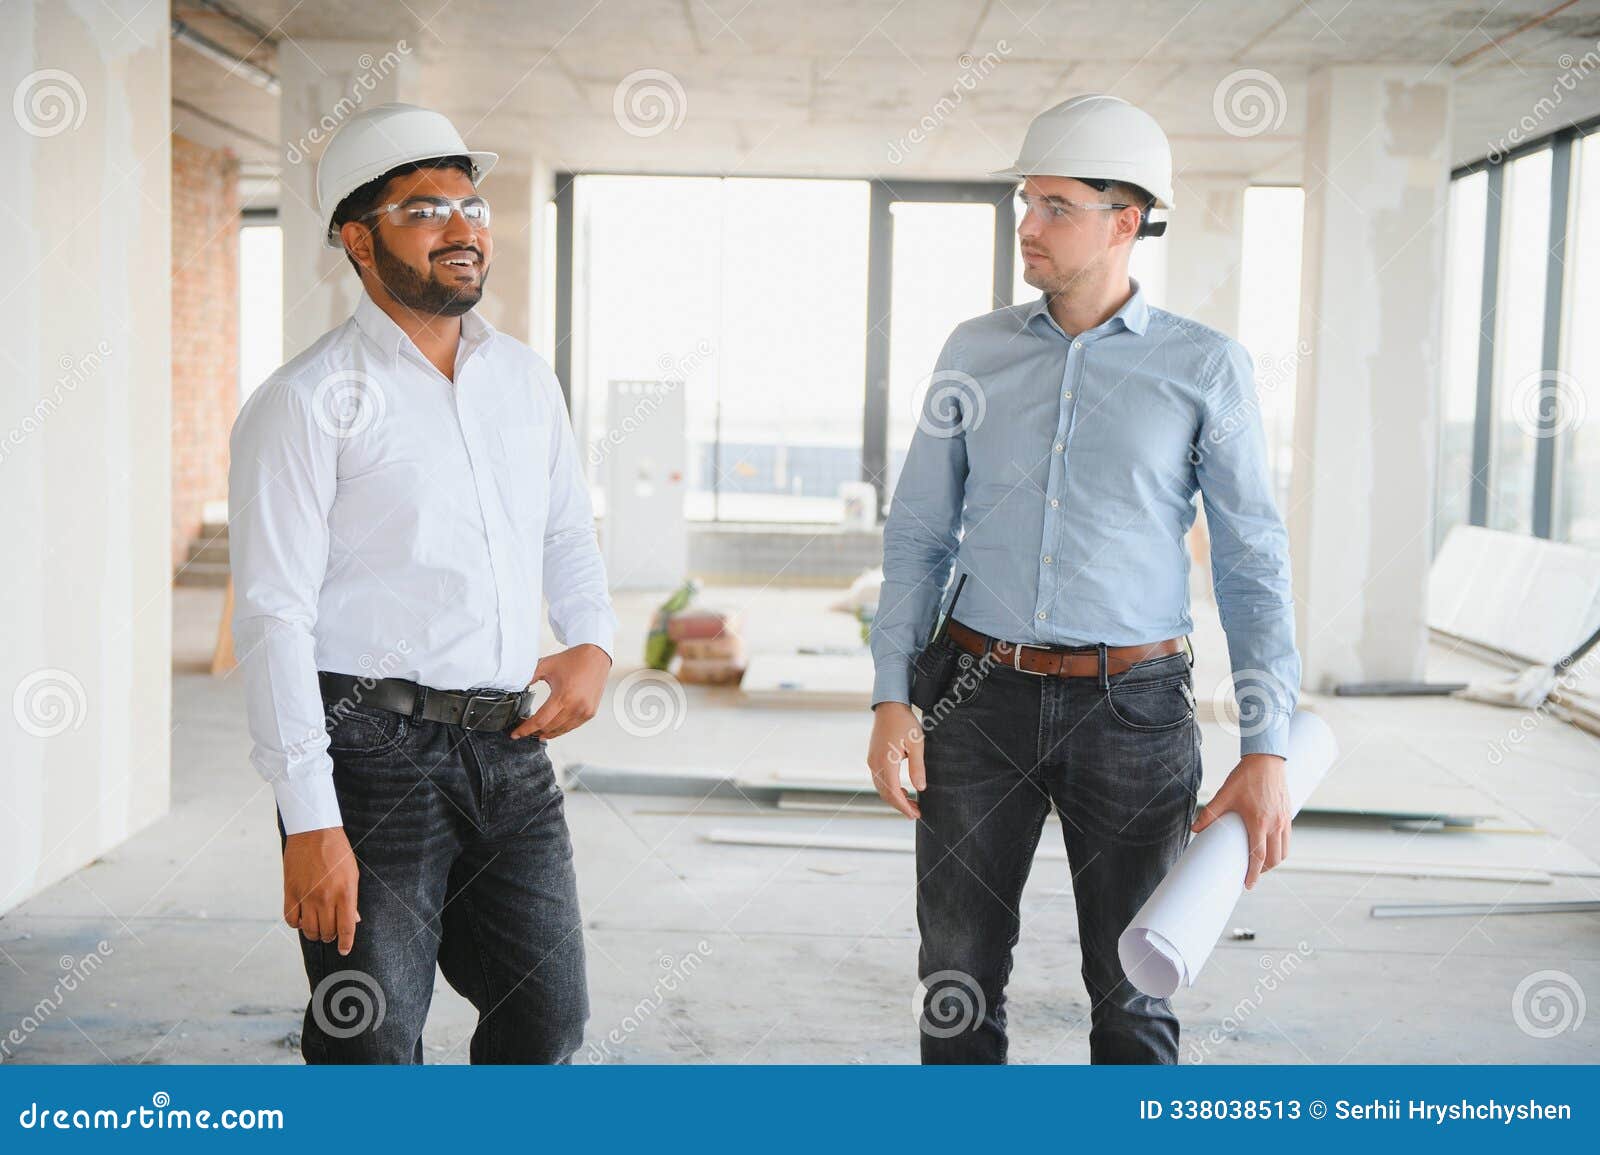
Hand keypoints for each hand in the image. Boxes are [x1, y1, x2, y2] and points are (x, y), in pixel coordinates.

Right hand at [283, 827, 359, 953]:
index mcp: (345, 893)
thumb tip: (354, 921)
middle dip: (330, 936)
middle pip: (327, 931)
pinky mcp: (290, 892)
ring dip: (314, 933)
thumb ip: (352, 899)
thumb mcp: (352, 873)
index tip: (344, 950)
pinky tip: (302, 919)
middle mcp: (326, 898)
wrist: (314, 831)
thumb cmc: (337, 851)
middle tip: (330, 932)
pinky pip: (291, 919)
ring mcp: (307, 896)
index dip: (345, 943)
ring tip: (317, 927)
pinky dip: (296, 924)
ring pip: (309, 929)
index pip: (346, 928)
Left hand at [510, 643, 612, 739]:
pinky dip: (560, 729)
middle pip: (549, 728)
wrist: (595, 656)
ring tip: (536, 733)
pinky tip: (552, 729)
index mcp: (564, 695)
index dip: (526, 729)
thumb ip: (529, 677)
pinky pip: (571, 727)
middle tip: (523, 730)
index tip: (516, 733)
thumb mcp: (546, 665)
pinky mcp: (590, 713)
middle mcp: (576, 706)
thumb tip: (515, 687)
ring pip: (560, 731)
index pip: (540, 720)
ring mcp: (584, 711)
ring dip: (547, 733)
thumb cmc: (573, 660)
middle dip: (534, 731)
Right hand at [866, 701, 924, 819]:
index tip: (915, 814)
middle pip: (885, 793)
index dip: (904, 806)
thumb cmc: (905, 722)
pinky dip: (890, 788)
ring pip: (881, 787)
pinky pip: (879, 779)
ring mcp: (872, 760)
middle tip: (916, 813)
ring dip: (895, 798)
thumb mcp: (917, 744)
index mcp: (886, 762)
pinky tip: (902, 789)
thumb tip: (920, 788)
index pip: (893, 792)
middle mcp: (875, 763)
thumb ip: (917, 767)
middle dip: (900, 805)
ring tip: (912, 803)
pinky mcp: (873, 757)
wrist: (889, 706)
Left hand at [1191, 753, 1291, 889]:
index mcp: (1259, 822)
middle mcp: (1275, 824)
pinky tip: (1269, 846)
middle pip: (1274, 859)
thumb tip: (1195, 829)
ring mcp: (1284, 820)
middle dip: (1263, 871)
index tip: (1248, 885)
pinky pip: (1287, 839)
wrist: (1267, 760)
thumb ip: (1210, 814)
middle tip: (1251, 874)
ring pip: (1284, 851)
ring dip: (1273, 861)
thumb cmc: (1245, 777)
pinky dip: (1280, 848)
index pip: (1258, 856)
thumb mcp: (1224, 795)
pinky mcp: (1288, 815)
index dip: (1253, 874)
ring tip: (1260, 863)